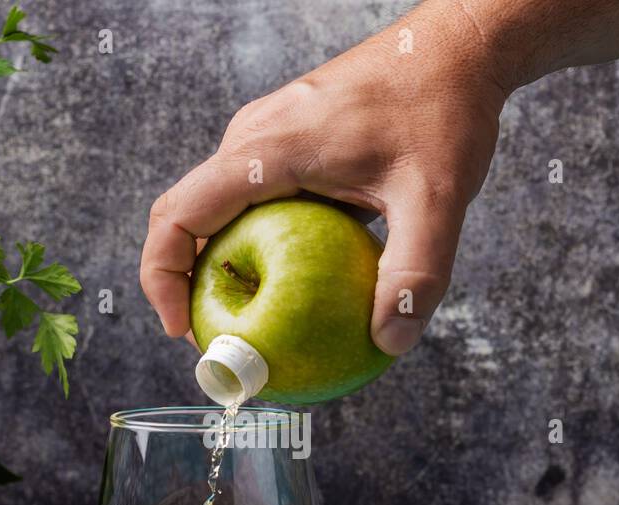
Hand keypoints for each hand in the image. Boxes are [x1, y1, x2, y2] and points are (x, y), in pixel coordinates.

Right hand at [139, 0, 509, 356]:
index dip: (161, 278)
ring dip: (224, 268)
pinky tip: (297, 287)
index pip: (178, 215)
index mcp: (267, 149)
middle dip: (188, 288)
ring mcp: (267, 138)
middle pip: (187, 219)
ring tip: (256, 325)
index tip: (181, 329)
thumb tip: (391, 342)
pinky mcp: (289, 144)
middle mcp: (253, 139)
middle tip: (224, 343)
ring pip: (219, 211)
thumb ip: (415, 273)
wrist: (458, 49)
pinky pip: (253, 201)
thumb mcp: (438, 199)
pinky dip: (257, 248)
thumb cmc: (445, 109)